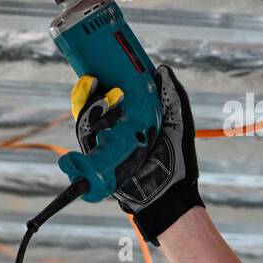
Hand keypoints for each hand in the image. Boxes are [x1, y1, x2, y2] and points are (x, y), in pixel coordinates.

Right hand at [71, 63, 203, 245]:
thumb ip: (172, 96)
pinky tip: (92, 123)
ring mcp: (104, 149)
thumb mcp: (178, 122)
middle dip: (88, 95)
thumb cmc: (179, 160)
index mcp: (130, 122)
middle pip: (90, 109)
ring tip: (106, 98)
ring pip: (85, 123)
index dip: (98, 86)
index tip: (98, 73)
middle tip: (94, 81)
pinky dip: (83, 131)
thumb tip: (161, 69)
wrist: (171, 193)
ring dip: (90, 107)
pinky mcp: (98, 164)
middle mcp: (114, 134)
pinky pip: (84, 145)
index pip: (107, 99)